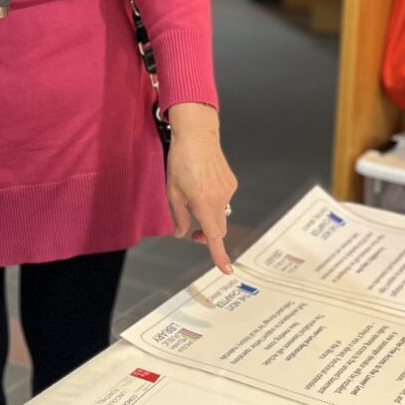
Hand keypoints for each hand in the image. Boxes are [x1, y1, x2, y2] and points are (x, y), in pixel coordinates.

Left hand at [163, 104, 236, 274]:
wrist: (198, 135)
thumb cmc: (181, 160)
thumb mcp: (173, 191)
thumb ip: (179, 216)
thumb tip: (182, 232)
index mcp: (205, 204)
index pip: (213, 237)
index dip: (219, 255)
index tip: (226, 269)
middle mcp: (220, 199)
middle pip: (217, 228)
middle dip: (206, 234)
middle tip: (190, 230)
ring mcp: (228, 191)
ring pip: (220, 213)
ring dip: (208, 213)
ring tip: (192, 194)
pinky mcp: (231, 183)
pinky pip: (223, 199)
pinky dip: (213, 199)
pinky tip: (202, 184)